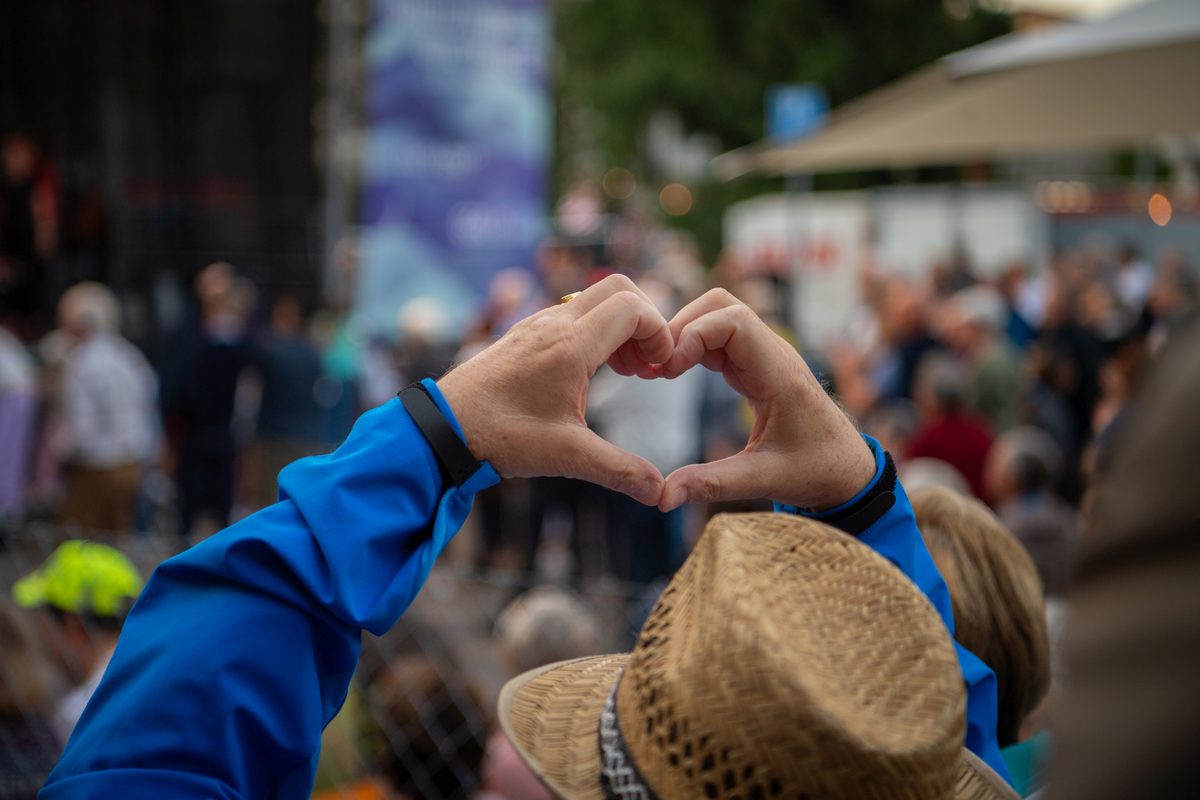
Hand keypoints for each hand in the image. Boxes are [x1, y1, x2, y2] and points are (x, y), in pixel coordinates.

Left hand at [438, 274, 674, 504]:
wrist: (442, 428)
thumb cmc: (501, 437)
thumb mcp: (566, 456)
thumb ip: (618, 470)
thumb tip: (659, 493)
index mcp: (570, 345)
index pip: (631, 307)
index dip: (659, 332)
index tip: (661, 369)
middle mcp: (554, 323)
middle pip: (618, 288)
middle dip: (645, 320)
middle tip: (648, 364)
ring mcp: (537, 324)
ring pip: (594, 299)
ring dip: (620, 326)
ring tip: (627, 372)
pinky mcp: (525, 333)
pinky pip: (572, 312)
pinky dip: (595, 331)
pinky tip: (591, 372)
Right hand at [658, 289, 875, 511]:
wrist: (848, 469)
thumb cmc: (815, 472)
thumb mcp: (764, 481)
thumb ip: (712, 484)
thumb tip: (662, 498)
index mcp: (780, 374)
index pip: (733, 320)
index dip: (693, 335)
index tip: (667, 371)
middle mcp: (773, 355)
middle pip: (720, 305)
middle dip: (681, 326)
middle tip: (655, 366)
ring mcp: (765, 356)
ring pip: (718, 315)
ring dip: (685, 334)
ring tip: (659, 370)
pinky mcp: (756, 366)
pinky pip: (720, 338)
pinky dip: (693, 346)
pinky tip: (673, 374)